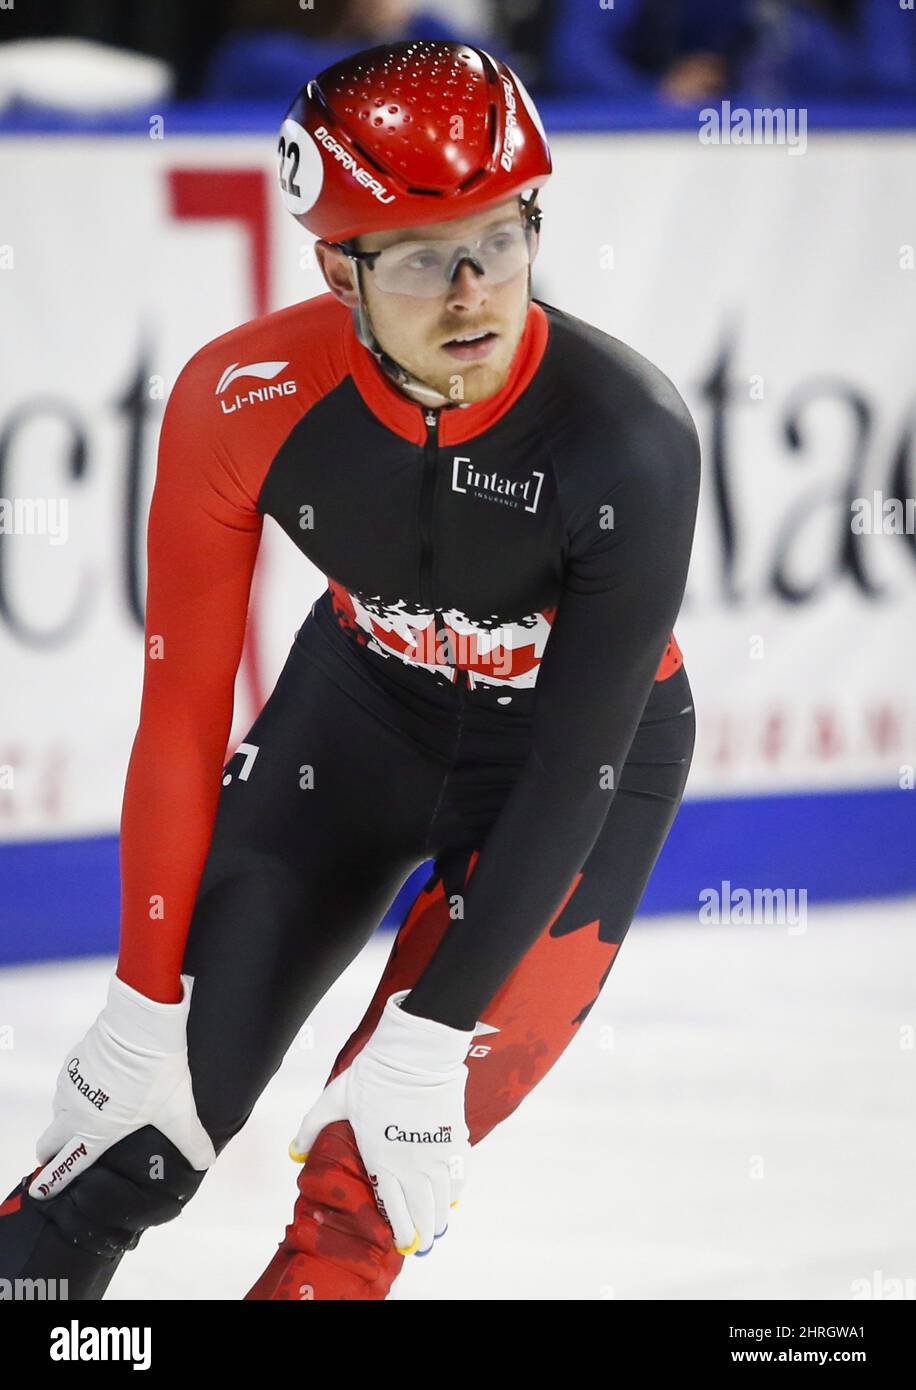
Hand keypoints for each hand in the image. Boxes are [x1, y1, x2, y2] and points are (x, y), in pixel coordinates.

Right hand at [29, 971, 215, 1199]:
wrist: (141, 1024)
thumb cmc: (156, 1074)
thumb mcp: (178, 1111)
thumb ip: (191, 1141)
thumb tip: (205, 1162)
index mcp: (95, 1132)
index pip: (65, 1166)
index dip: (52, 1182)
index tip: (41, 1193)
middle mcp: (74, 1113)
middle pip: (48, 1143)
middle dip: (53, 1152)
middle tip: (70, 1152)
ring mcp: (69, 1086)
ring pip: (59, 1112)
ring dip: (70, 1119)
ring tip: (99, 1114)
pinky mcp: (73, 1062)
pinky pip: (68, 1085)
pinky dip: (78, 1092)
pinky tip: (102, 1084)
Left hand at [290, 990, 475, 1254]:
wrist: (414, 1055)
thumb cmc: (372, 1077)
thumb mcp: (334, 1100)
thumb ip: (312, 1127)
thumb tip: (293, 1150)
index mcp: (381, 1160)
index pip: (394, 1209)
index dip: (400, 1231)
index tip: (402, 1244)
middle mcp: (411, 1165)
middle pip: (422, 1211)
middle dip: (422, 1233)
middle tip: (421, 1244)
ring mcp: (436, 1153)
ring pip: (442, 1198)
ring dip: (439, 1216)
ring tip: (437, 1228)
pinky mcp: (454, 1138)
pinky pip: (459, 1173)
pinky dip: (455, 1189)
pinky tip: (451, 1196)